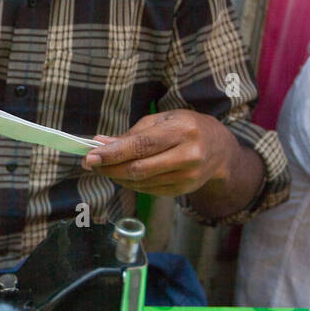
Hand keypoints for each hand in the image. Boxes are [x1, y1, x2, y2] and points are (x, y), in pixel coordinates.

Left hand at [82, 110, 232, 197]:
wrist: (220, 149)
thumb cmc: (186, 127)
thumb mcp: (162, 120)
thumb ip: (132, 133)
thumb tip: (101, 143)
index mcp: (182, 130)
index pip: (142, 145)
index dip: (113, 153)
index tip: (90, 156)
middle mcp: (188, 155)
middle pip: (139, 168)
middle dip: (109, 167)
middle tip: (89, 163)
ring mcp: (187, 176)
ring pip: (141, 182)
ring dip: (117, 176)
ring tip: (103, 167)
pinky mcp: (183, 190)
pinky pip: (148, 190)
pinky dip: (130, 183)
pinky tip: (122, 174)